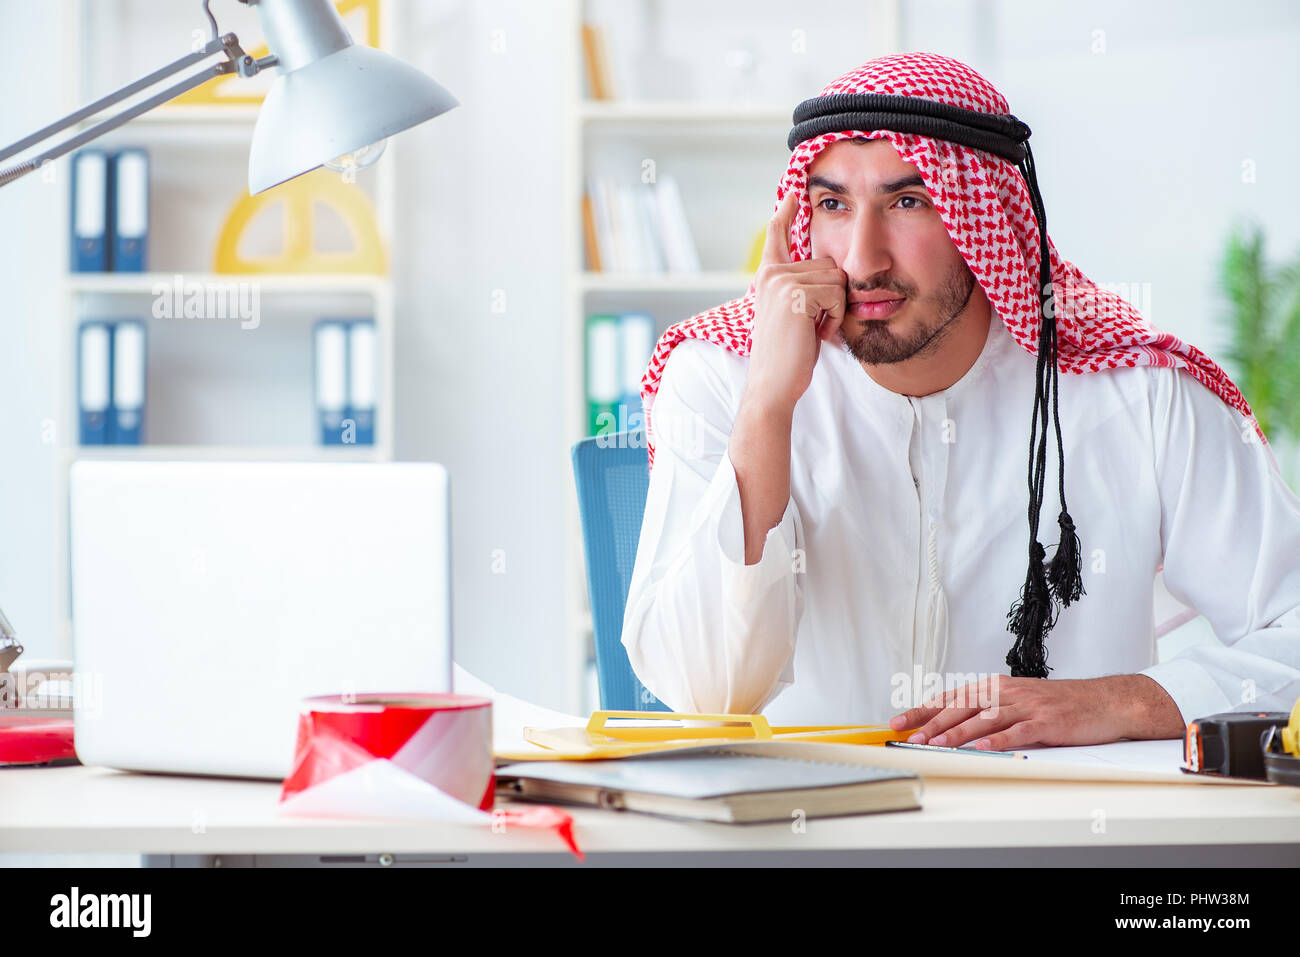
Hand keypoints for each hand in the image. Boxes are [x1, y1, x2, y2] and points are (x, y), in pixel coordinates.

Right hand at [745, 189, 846, 413]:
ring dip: (836, 308)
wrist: (773, 385)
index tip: (794, 192)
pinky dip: (836, 317)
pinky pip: (837, 294)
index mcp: (768, 277)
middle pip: (829, 263)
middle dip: (833, 296)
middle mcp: (771, 273)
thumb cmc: (788, 356)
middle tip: (816, 326)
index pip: (777, 235)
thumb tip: (832, 271)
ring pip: (836, 278)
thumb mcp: (794, 315)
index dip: (786, 212)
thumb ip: (803, 288)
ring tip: (815, 330)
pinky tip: (817, 334)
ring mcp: (781, 281)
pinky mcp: (795, 293)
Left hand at [887, 674, 1185, 750]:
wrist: (1104, 701)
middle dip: (931, 722)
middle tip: (908, 736)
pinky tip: (980, 748)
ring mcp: (1026, 706)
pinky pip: (1017, 731)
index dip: (923, 709)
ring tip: (934, 743)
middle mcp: (1007, 692)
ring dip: (956, 732)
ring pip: (984, 719)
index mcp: (996, 687)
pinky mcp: (1046, 722)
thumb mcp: (1018, 700)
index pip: (951, 697)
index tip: (898, 721)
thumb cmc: (1059, 704)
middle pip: (961, 707)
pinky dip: (997, 740)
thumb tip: (951, 724)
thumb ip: (988, 709)